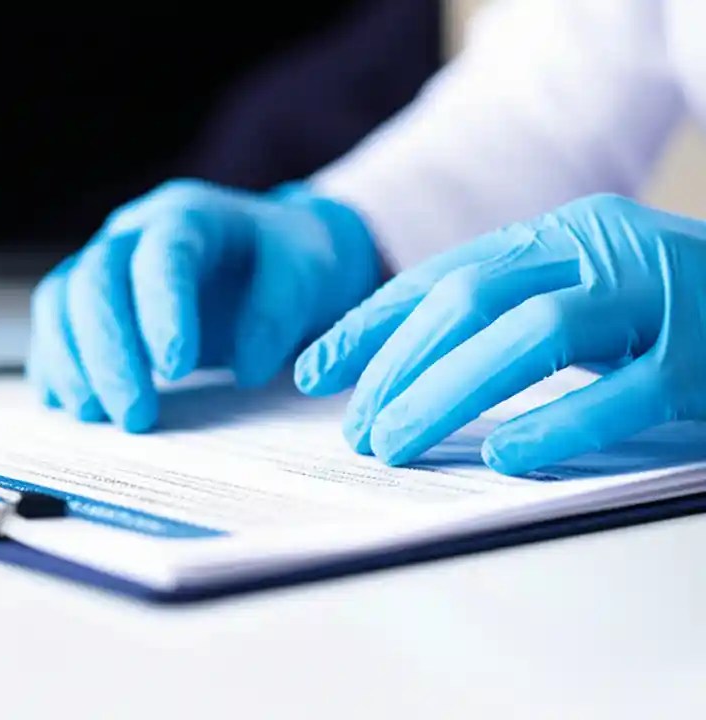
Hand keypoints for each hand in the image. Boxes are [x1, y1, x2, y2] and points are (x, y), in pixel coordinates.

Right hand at [26, 179, 379, 430]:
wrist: (262, 256)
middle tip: (135, 417)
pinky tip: (74, 405)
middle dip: (109, 352)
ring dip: (71, 363)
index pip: (162, 253)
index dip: (162, 309)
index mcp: (188, 216)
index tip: (177, 369)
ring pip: (60, 301)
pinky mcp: (83, 300)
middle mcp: (132, 233)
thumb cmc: (284, 264)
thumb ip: (280, 312)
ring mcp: (100, 263)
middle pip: (96, 279)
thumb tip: (244, 367)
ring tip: (96, 416)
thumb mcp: (306, 275)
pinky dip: (55, 367)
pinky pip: (52, 328)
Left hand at [295, 194, 705, 474]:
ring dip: (448, 390)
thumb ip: (505, 320)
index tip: (317, 371)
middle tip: (356, 426)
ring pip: (533, 334)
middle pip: (473, 297)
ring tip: (395, 441)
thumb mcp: (581, 302)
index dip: (374, 324)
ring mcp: (660, 297)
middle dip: (398, 363)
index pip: (444, 275)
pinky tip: (505, 455)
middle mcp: (604, 250)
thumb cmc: (672, 319)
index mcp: (565, 236)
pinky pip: (625, 390)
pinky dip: (559, 424)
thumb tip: (397, 371)